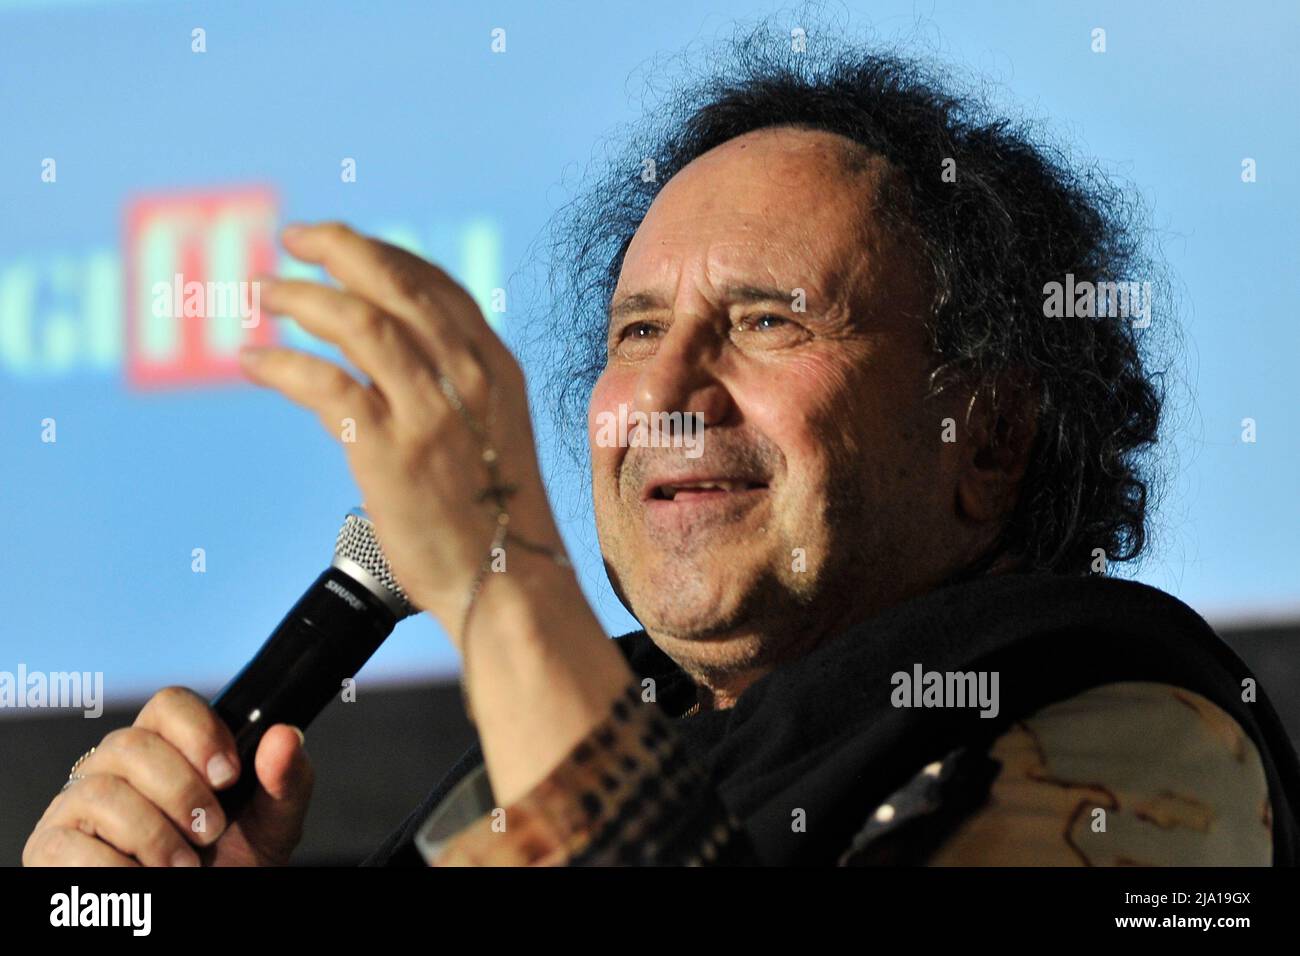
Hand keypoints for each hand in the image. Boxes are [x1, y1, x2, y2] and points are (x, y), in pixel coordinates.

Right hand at [23, 687, 311, 866]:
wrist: (203, 910)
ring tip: (184, 866)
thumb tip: (284, 735)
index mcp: (168, 746)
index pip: (169, 703)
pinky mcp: (52, 846)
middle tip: (209, 832)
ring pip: (102, 792)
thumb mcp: (272, 823)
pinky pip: (71, 843)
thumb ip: (286, 779)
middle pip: (133, 745)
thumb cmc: (233, 862)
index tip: (228, 777)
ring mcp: (77, 803)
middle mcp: (115, 765)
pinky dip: (117, 868)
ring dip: (154, 836)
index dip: (199, 733)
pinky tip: (143, 881)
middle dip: (181, 793)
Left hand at [238, 222, 568, 645]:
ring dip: (303, 297)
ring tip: (266, 292)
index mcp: (495, 367)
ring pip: (357, 322)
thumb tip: (405, 358)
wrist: (509, 581)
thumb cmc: (496, 518)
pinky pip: (325, 384)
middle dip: (337, 248)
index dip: (383, 254)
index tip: (342, 246)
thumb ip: (459, 388)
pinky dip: (282, 363)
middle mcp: (467, 376)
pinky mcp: (390, 451)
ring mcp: (430, 412)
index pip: (435, 285)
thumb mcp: (496, 433)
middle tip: (293, 239)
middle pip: (395, 283)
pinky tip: (255, 361)